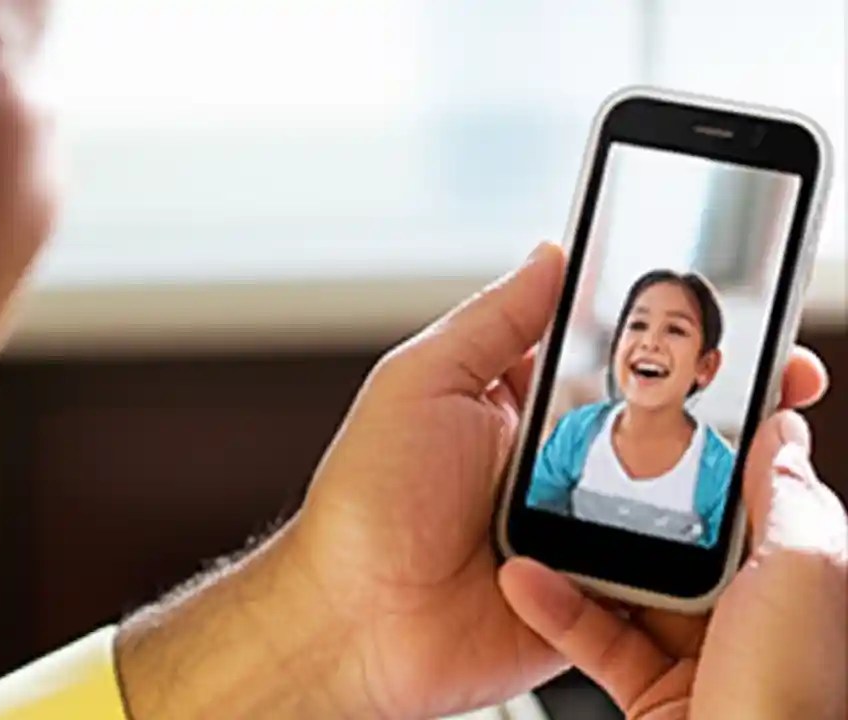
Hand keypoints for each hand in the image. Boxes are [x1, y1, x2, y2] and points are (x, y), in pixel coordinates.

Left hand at [116, 242, 835, 719]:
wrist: (358, 622)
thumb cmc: (367, 505)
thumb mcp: (420, 384)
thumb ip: (491, 322)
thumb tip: (551, 254)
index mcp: (510, 404)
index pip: (595, 353)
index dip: (653, 331)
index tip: (708, 308)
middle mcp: (547, 460)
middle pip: (646, 414)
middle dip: (702, 391)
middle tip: (756, 368)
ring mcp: (574, 523)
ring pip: (665, 483)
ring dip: (705, 461)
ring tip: (750, 431)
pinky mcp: (594, 586)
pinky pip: (660, 560)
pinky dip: (690, 539)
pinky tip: (717, 511)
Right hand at [499, 407, 846, 717]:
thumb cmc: (791, 696)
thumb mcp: (806, 570)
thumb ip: (787, 496)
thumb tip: (782, 430)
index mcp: (795, 574)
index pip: (746, 494)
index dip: (707, 453)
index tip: (662, 414)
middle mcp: (750, 611)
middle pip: (674, 534)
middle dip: (621, 502)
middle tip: (576, 460)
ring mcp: (697, 650)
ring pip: (625, 583)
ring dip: (574, 553)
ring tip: (530, 518)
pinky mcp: (650, 685)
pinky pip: (594, 635)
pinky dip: (555, 609)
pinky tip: (524, 582)